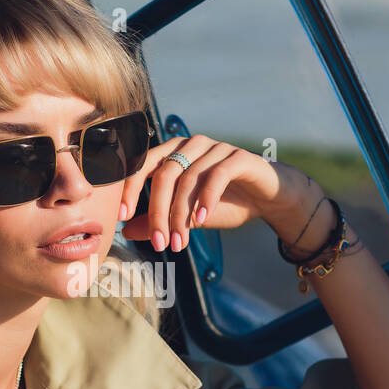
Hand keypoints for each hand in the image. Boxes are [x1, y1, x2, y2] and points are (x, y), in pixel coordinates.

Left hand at [117, 134, 311, 252]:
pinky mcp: (239, 157)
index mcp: (173, 153)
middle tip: (158, 243)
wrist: (268, 200)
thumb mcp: (187, 217)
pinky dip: (206, 199)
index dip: (129, 189)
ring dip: (181, 214)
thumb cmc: (225, 203)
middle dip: (158, 212)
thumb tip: (126, 231)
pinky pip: (217, 175)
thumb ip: (159, 220)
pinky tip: (201, 220)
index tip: (120, 218)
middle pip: (164, 174)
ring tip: (180, 242)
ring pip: (189, 178)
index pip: (143, 165)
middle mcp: (192, 145)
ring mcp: (216, 148)